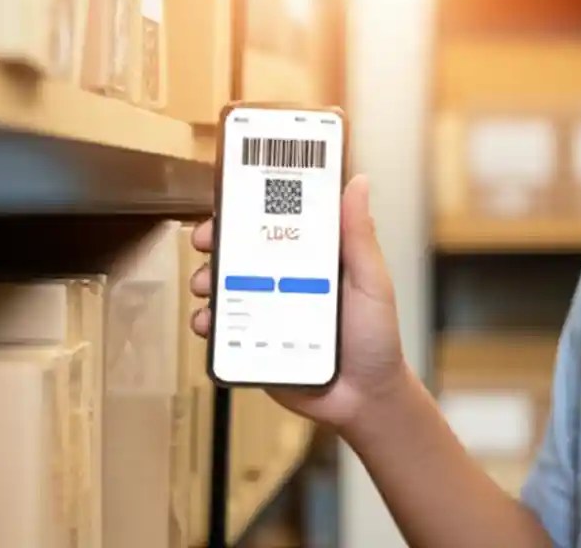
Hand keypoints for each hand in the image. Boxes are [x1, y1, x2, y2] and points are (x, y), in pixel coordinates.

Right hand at [189, 174, 407, 429]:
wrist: (366, 398)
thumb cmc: (376, 335)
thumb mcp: (371, 281)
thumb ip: (360, 236)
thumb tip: (358, 183)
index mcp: (311, 258)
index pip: (274, 222)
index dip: (248, 207)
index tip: (229, 197)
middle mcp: (283, 281)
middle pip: (240, 252)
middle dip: (215, 242)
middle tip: (204, 240)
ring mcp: (265, 313)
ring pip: (224, 288)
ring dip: (206, 280)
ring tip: (205, 284)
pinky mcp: (252, 345)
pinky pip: (221, 331)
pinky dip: (207, 324)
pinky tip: (207, 323)